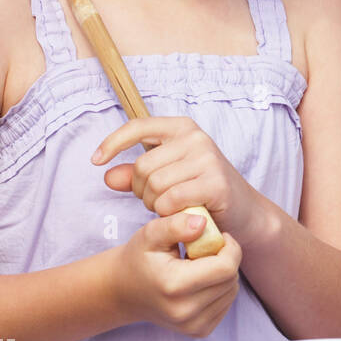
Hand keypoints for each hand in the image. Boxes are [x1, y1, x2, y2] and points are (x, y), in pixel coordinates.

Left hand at [92, 116, 259, 242]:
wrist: (244, 212)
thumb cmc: (202, 192)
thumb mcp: (167, 177)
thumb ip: (136, 175)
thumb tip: (108, 175)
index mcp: (182, 128)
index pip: (138, 127)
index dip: (112, 143)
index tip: (96, 160)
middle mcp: (196, 138)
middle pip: (142, 166)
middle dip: (141, 190)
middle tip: (157, 200)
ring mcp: (208, 159)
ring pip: (155, 185)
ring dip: (155, 204)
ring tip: (171, 207)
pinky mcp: (215, 183)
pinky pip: (171, 199)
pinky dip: (168, 212)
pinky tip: (180, 213)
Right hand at [112, 211, 243, 336]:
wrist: (124, 291)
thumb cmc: (139, 259)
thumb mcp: (150, 234)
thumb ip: (175, 225)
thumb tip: (203, 223)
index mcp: (174, 286)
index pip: (226, 267)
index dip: (230, 247)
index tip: (220, 236)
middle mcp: (184, 312)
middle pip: (231, 279)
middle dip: (226, 259)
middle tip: (207, 250)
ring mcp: (192, 325)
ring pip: (232, 292)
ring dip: (224, 274)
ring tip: (201, 265)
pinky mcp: (199, 331)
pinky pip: (226, 304)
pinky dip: (220, 289)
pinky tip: (201, 281)